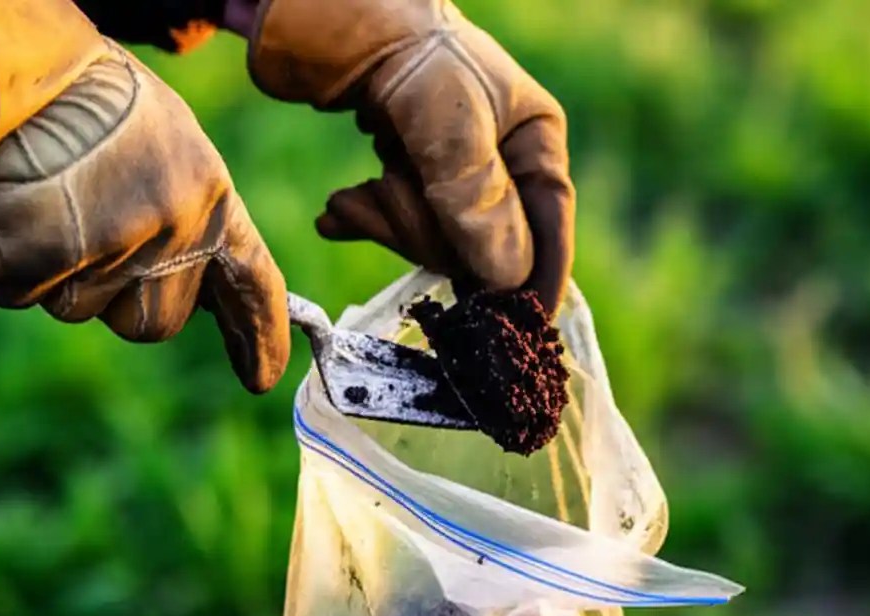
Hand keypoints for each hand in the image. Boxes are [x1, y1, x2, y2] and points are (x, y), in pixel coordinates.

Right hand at [0, 3, 289, 392]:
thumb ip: (177, 209)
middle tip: (81, 231)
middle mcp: (172, 230)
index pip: (250, 281)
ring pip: (80, 310)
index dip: (258, 336)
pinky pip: (13, 291)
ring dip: (52, 272)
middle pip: (154, 323)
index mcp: (208, 192)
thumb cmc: (76, 90)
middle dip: (117, 296)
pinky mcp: (42, 263)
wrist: (6, 60)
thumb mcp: (157, 140)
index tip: (260, 379)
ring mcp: (108, 251)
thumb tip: (186, 284)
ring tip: (34, 197)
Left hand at [247, 0, 574, 311]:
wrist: (319, 13)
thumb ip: (477, 199)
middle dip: (426, 231)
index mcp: (532, 137)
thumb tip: (508, 280)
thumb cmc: (399, 49)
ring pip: (432, 237)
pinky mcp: (402, 173)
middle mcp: (499, 158)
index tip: (520, 330)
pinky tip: (336, 210)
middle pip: (482, 242)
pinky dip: (361, 216)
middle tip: (386, 194)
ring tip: (350, 197)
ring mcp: (448, 169)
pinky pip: (393, 221)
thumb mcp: (447, 121)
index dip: (536, 279)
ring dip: (385, 219)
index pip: (550, 224)